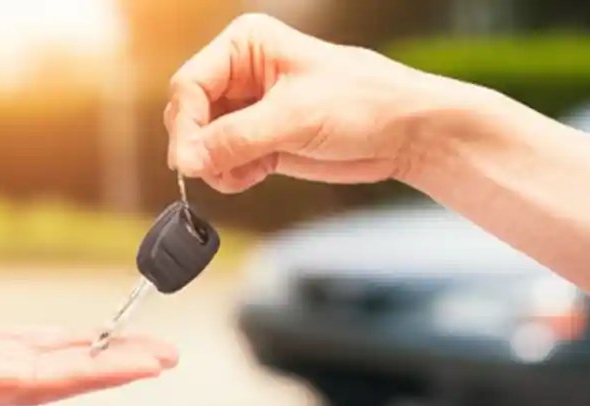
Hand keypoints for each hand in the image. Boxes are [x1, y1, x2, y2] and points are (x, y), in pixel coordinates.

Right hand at [0, 218, 177, 405]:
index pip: (23, 384)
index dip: (88, 374)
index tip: (142, 363)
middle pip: (36, 383)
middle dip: (102, 370)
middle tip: (165, 357)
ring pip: (23, 370)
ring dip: (79, 360)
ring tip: (135, 349)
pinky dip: (40, 348)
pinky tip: (70, 341)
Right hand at [167, 14, 467, 192]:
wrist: (404, 133)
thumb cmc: (363, 103)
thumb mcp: (293, 118)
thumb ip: (234, 139)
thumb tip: (187, 160)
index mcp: (246, 45)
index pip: (190, 85)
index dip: (186, 125)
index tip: (189, 161)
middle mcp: (241, 72)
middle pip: (189, 115)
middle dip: (200, 146)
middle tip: (217, 169)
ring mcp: (249, 108)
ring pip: (202, 143)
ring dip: (216, 164)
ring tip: (248, 170)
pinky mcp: (260, 139)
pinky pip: (223, 161)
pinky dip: (232, 174)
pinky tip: (258, 173)